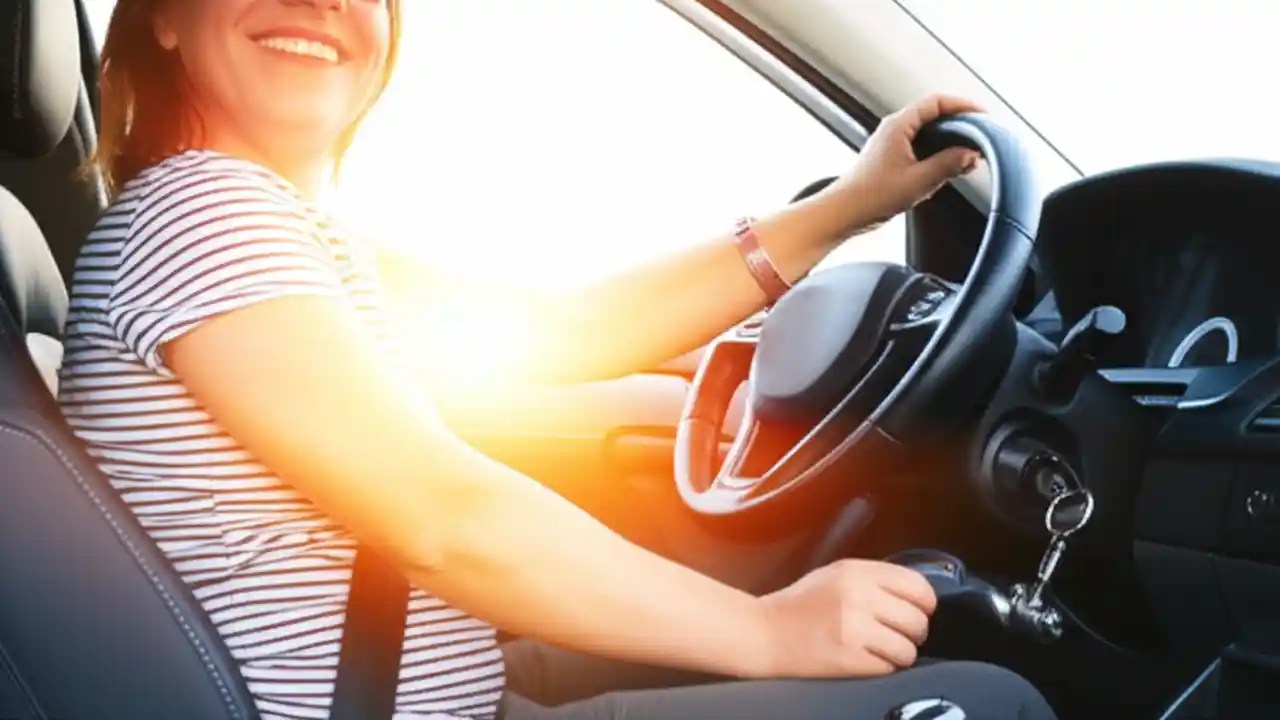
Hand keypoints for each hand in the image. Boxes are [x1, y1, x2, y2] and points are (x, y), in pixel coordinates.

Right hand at [754, 559, 935, 677]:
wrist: (764, 633)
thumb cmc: (799, 605)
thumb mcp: (835, 575)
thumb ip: (873, 579)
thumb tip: (915, 595)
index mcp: (857, 571)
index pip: (918, 587)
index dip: (925, 604)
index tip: (917, 611)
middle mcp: (859, 596)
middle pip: (918, 621)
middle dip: (913, 632)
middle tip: (897, 634)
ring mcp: (855, 629)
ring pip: (908, 649)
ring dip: (900, 653)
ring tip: (882, 650)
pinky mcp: (849, 659)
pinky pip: (889, 668)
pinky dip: (883, 667)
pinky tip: (866, 659)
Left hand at [825, 93, 983, 234]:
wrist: (843, 212)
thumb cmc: (872, 196)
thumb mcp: (917, 182)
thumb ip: (947, 165)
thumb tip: (971, 154)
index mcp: (899, 125)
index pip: (936, 102)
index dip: (963, 105)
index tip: (983, 116)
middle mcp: (895, 128)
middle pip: (934, 114)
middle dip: (960, 124)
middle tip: (980, 137)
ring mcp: (892, 141)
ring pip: (929, 131)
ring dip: (950, 140)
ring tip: (969, 154)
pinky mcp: (892, 156)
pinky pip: (921, 145)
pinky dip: (938, 151)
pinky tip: (949, 167)